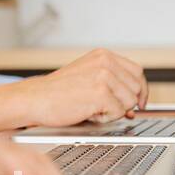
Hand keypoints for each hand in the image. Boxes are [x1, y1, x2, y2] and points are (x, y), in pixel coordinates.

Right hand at [0, 49, 148, 131]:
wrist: (34, 99)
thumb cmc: (55, 92)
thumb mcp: (86, 77)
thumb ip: (112, 84)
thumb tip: (134, 103)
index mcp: (103, 55)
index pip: (137, 71)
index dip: (140, 89)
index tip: (139, 101)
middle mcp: (105, 62)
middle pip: (136, 88)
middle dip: (125, 103)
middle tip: (104, 107)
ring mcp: (104, 77)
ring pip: (129, 102)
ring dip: (113, 111)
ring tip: (92, 107)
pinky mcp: (100, 93)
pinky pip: (118, 113)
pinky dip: (105, 118)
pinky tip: (88, 112)